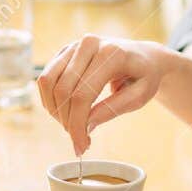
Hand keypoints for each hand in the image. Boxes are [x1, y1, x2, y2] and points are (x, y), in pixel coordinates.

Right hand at [37, 34, 171, 154]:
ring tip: (73, 126)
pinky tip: (67, 112)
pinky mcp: (65, 51)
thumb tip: (86, 125)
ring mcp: (74, 45)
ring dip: (55, 111)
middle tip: (79, 140)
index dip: (77, 124)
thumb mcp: (139, 96)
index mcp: (111, 53)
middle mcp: (88, 44)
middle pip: (62, 90)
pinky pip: (47, 78)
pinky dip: (51, 100)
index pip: (82, 94)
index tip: (81, 146)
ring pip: (48, 82)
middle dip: (66, 121)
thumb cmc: (144, 77)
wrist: (144, 56)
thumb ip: (112, 109)